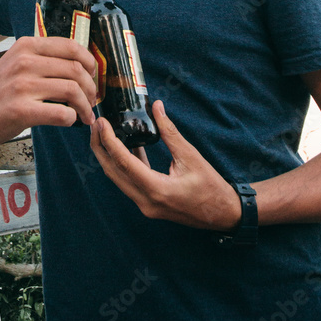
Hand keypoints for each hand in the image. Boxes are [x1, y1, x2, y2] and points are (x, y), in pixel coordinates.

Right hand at [0, 36, 96, 144]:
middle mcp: (25, 62)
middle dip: (90, 87)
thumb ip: (42, 58)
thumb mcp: (16, 61)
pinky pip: (62, 113)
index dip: (89, 61)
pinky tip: (69, 121)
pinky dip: (72, 118)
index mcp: (26, 46)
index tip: (92, 74)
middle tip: (91, 99)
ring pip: (72, 90)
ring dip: (85, 105)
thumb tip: (78, 65)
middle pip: (75, 69)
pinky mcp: (22, 110)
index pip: (70, 46)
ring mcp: (23, 86)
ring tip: (84, 114)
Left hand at [90, 101, 240, 229]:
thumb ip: (169, 132)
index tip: (101, 123)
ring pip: (118, 178)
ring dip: (109, 156)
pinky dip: (124, 164)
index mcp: (157, 190)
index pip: (124, 163)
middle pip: (113, 172)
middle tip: (95, 124)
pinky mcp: (149, 204)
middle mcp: (146, 201)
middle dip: (100, 148)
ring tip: (104, 132)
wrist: (224, 215)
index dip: (109, 141)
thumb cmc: (211, 186)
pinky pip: (129, 182)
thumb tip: (156, 106)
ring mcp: (146, 206)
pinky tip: (126, 145)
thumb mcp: (190, 156)